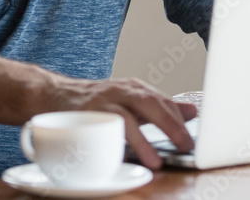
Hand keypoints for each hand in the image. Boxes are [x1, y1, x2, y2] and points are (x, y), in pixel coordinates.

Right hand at [42, 75, 197, 170]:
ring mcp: (103, 102)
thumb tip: (193, 112)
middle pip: (149, 103)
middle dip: (169, 124)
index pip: (163, 101)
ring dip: (142, 141)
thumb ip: (161, 108)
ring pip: (126, 117)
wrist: (56, 93)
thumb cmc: (98, 101)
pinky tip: (120, 157)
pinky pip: (101, 129)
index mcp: (135, 89)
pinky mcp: (85, 115)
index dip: (180, 120)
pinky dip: (112, 143)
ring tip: (155, 161)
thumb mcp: (132, 102)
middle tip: (184, 145)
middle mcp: (121, 91)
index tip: (193, 140)